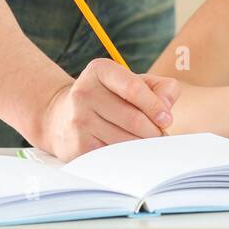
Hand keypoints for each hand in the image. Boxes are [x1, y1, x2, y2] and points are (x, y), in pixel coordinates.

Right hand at [39, 58, 180, 159]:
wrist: (61, 117)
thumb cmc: (108, 98)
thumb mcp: (130, 83)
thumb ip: (159, 88)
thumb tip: (167, 108)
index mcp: (100, 70)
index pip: (133, 88)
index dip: (155, 106)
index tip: (167, 119)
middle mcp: (85, 92)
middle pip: (133, 118)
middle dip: (153, 131)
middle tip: (160, 136)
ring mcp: (79, 120)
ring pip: (126, 140)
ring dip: (144, 146)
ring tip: (148, 144)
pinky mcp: (78, 145)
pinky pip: (114, 156)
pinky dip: (128, 157)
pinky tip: (131, 153)